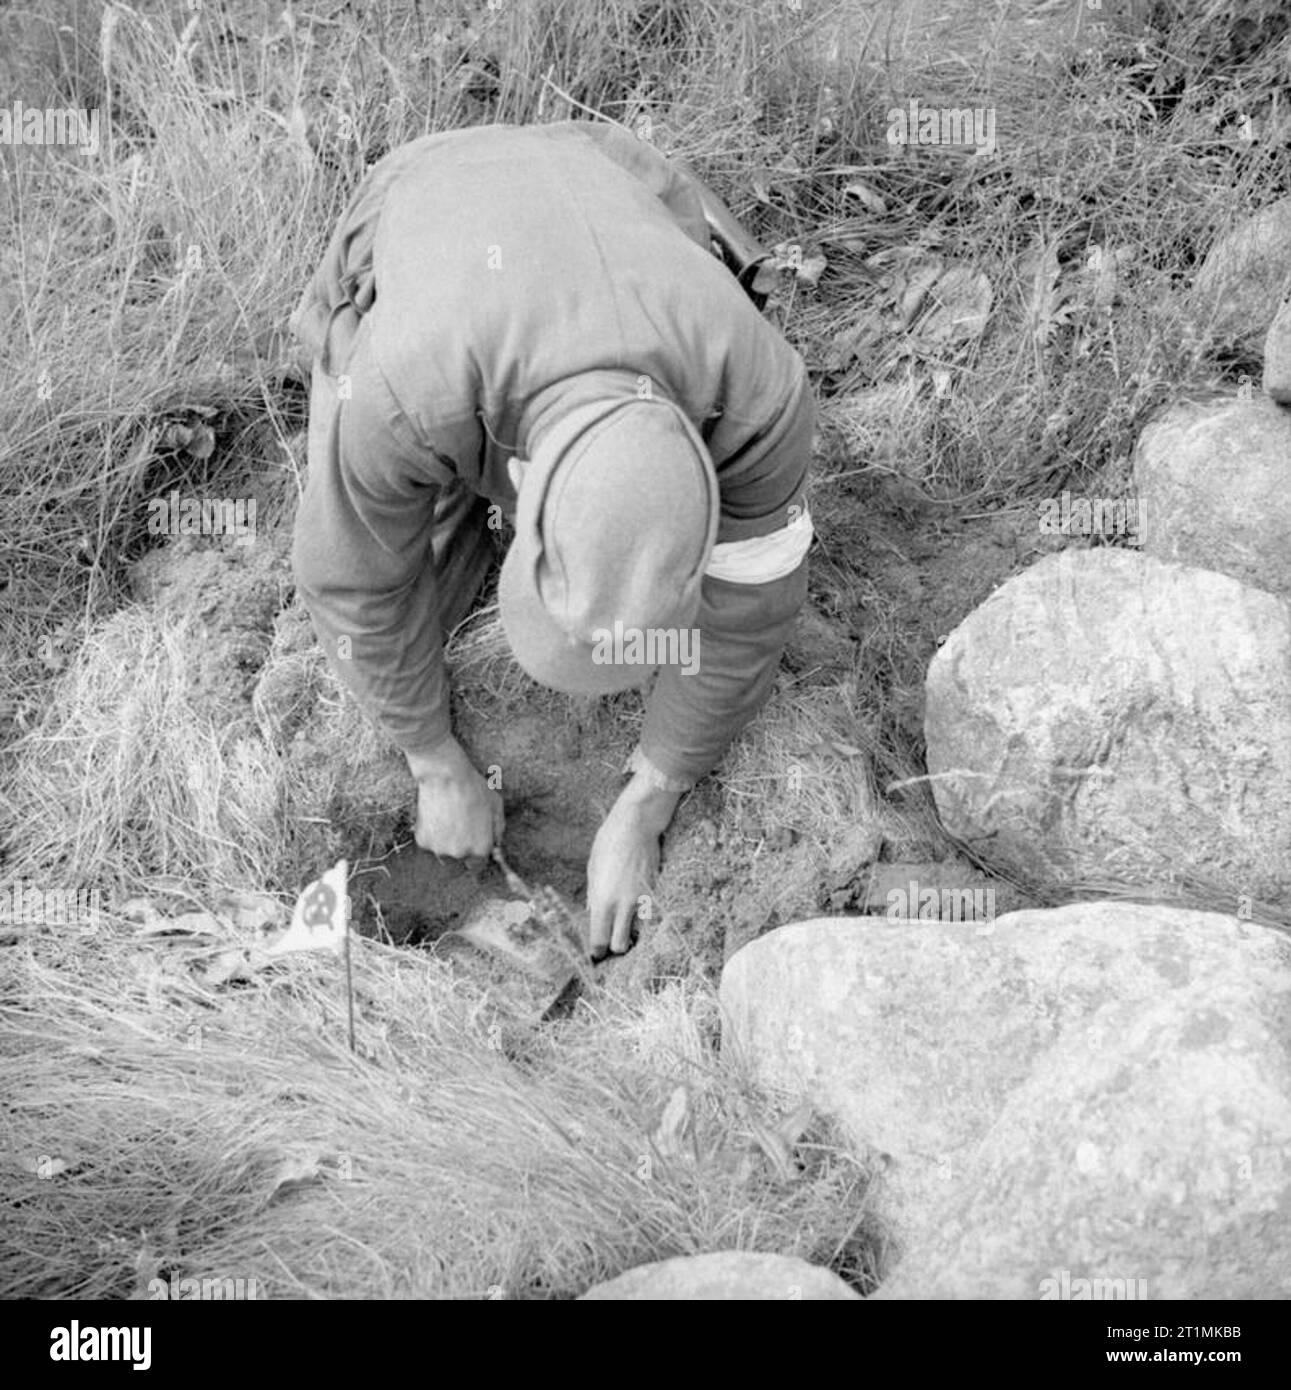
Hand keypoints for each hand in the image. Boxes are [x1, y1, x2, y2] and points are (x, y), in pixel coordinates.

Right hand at [407, 736, 503, 864]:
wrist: (445, 775)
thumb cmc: (474, 788)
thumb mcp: (496, 807)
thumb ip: (498, 830)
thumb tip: (495, 845)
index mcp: (480, 849)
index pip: (478, 866)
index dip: (477, 855)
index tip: (473, 844)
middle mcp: (459, 854)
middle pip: (460, 862)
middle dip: (461, 850)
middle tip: (461, 827)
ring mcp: (439, 849)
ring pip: (443, 854)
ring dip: (446, 843)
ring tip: (449, 819)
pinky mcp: (422, 841)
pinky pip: (430, 843)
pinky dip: (432, 834)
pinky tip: (437, 816)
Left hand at [587, 775, 680, 958]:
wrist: (636, 824)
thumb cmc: (609, 843)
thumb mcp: (593, 870)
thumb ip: (594, 897)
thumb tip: (594, 915)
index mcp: (603, 900)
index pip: (599, 940)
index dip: (597, 952)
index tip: (596, 955)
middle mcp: (623, 905)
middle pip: (620, 946)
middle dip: (615, 949)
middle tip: (612, 944)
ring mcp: (643, 899)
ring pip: (638, 934)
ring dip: (632, 934)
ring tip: (627, 929)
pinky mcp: (656, 892)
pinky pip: (650, 915)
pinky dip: (645, 919)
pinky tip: (640, 912)